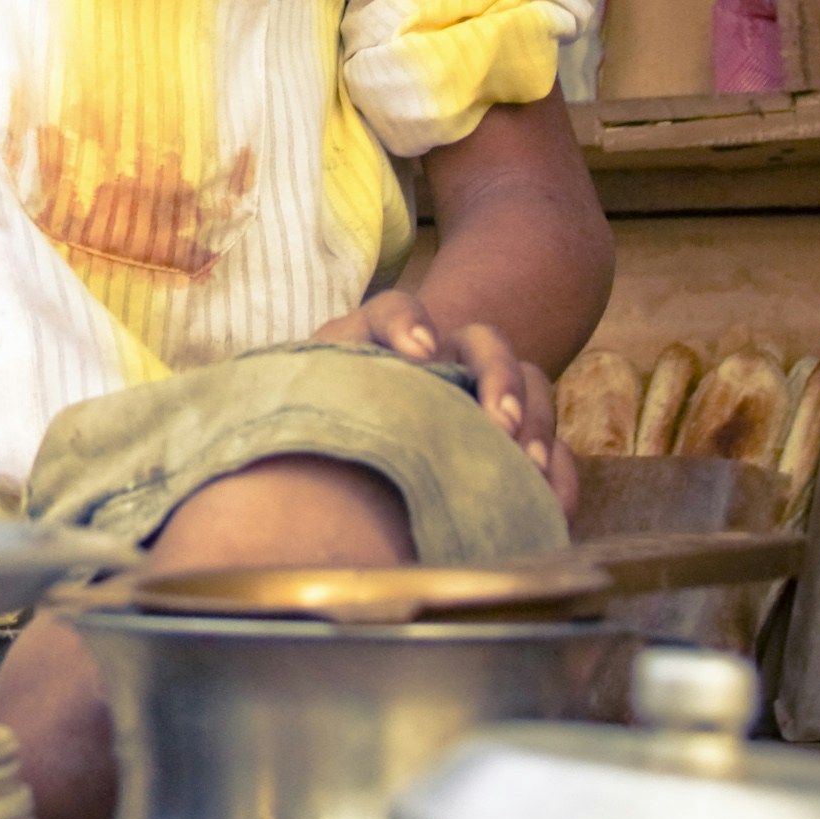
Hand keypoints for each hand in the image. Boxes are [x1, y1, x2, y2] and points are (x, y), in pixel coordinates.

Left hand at [313, 292, 577, 518]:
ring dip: (534, 422)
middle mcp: (446, 361)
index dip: (409, 324)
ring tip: (525, 465)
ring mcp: (487, 400)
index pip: (394, 312)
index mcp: (385, 344)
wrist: (352, 475)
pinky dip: (556, 475)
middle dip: (496, 376)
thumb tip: (263, 437)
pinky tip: (550, 506)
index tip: (419, 354)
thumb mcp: (312, 405)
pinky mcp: (515, 450)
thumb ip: (305, 403)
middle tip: (498, 420)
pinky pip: (555, 454)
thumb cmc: (325, 431)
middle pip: (485, 343)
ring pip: (531, 387)